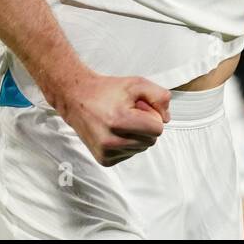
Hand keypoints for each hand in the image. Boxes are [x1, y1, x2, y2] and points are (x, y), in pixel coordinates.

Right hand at [51, 70, 171, 166]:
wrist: (77, 99)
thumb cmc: (107, 90)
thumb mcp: (137, 83)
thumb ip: (160, 96)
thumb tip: (166, 119)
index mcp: (119, 121)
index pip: (157, 129)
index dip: (153, 115)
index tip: (139, 107)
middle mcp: (111, 141)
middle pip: (151, 140)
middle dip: (145, 125)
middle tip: (129, 112)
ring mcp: (106, 152)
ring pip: (142, 148)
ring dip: (136, 135)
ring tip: (120, 120)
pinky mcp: (104, 160)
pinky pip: (130, 154)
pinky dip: (127, 143)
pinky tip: (115, 131)